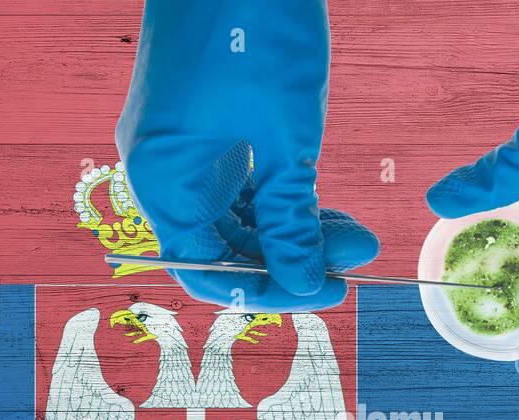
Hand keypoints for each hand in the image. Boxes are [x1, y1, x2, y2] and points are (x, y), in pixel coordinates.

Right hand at [116, 1, 377, 310]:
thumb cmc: (253, 28)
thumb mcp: (285, 139)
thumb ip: (291, 220)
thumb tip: (304, 284)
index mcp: (163, 180)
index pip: (208, 271)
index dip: (268, 292)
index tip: (328, 291)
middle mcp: (160, 168)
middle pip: (224, 246)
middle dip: (292, 257)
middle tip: (357, 259)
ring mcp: (179, 144)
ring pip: (236, 215)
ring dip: (292, 228)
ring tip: (355, 233)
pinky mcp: (200, 123)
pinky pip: (236, 181)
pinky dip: (279, 196)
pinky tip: (324, 204)